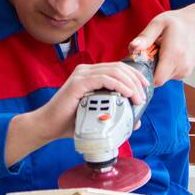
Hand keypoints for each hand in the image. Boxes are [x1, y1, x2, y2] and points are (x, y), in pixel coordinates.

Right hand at [31, 60, 150, 142]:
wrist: (49, 127)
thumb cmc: (70, 122)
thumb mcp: (97, 118)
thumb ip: (114, 117)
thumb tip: (135, 123)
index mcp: (91, 75)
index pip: (118, 68)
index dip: (134, 75)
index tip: (145, 87)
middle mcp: (87, 71)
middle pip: (119, 67)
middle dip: (136, 79)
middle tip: (143, 95)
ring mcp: (82, 75)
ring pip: (114, 71)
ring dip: (130, 83)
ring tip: (137, 98)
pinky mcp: (78, 83)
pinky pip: (103, 79)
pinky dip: (118, 85)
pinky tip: (126, 94)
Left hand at [129, 8, 194, 87]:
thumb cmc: (179, 23)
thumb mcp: (159, 23)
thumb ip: (145, 37)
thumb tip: (133, 47)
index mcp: (174, 54)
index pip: (156, 79)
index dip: (145, 74)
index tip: (142, 63)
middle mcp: (181, 66)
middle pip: (158, 79)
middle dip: (151, 69)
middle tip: (152, 52)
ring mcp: (184, 71)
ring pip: (163, 78)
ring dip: (158, 68)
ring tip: (162, 52)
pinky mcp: (185, 73)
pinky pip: (170, 76)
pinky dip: (166, 68)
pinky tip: (168, 55)